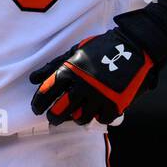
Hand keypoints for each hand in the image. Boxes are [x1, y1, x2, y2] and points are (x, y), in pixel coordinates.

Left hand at [28, 27, 155, 126]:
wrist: (132, 46)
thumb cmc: (100, 48)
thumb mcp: (74, 52)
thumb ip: (53, 66)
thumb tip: (33, 79)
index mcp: (69, 72)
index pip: (46, 93)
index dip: (38, 103)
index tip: (37, 108)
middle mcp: (81, 86)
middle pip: (59, 112)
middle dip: (54, 117)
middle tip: (54, 118)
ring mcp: (98, 97)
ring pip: (80, 118)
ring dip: (77, 117)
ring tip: (77, 112)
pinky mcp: (114, 104)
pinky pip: (101, 119)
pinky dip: (98, 116)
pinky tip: (98, 110)